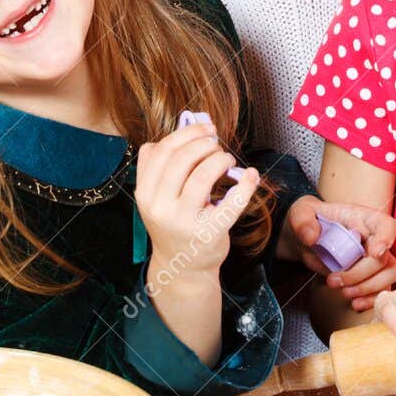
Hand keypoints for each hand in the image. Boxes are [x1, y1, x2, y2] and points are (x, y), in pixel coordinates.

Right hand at [135, 124, 259, 279]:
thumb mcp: (156, 197)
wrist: (182, 268)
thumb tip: (185, 127)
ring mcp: (183, 221)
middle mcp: (160, 206)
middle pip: (181, 159)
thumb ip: (161, 165)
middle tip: (216, 144)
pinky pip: (232, 202)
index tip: (204, 128)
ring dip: (220, 159)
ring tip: (227, 160)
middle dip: (204, 143)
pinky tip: (250, 175)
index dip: (186, 133)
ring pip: (203, 175)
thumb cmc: (173, 223)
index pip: (162, 151)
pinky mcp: (209, 233)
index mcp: (145, 193)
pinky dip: (246, 184)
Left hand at [283, 197, 395, 310]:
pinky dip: (370, 300)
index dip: (386, 238)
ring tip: (343, 292)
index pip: (386, 225)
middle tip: (334, 280)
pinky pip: (381, 291)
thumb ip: (303, 221)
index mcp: (362, 219)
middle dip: (361, 274)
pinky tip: (354, 303)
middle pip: (385, 259)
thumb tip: (311, 236)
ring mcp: (373, 259)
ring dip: (366, 289)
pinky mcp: (368, 277)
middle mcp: (372, 239)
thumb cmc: (308, 222)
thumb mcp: (300, 214)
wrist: (304, 242)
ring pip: (388, 276)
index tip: (374, 253)